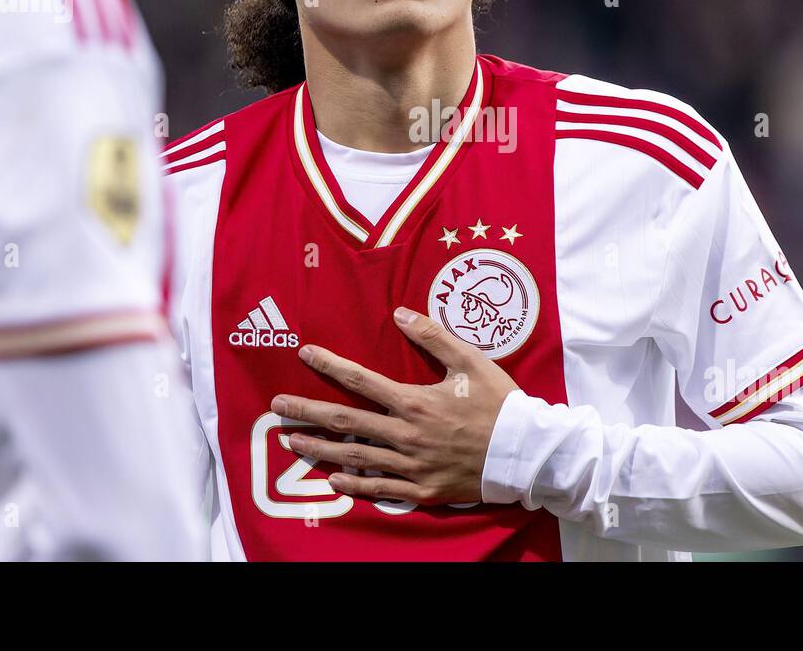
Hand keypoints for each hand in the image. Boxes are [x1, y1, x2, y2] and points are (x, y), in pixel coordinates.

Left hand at [270, 307, 519, 504]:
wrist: (525, 453)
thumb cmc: (500, 403)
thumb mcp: (471, 361)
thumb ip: (434, 337)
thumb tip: (399, 314)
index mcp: (414, 402)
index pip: (361, 380)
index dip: (330, 366)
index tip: (304, 354)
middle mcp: (405, 435)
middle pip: (346, 422)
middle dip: (307, 412)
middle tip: (276, 408)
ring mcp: (412, 465)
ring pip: (356, 457)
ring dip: (320, 448)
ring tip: (292, 441)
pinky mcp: (422, 489)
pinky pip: (381, 489)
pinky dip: (354, 485)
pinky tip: (333, 479)